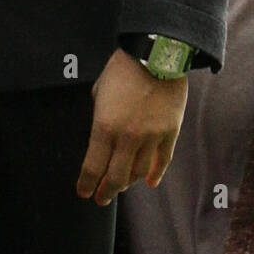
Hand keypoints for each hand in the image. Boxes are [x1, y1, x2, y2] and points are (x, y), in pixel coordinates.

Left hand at [76, 48, 187, 205]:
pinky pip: (162, 160)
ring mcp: (151, 137)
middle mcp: (127, 137)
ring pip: (139, 173)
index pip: (92, 166)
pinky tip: (149, 182)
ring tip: (122, 188)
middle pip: (116, 177)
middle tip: (101, 199)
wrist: (156, 54)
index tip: (84, 193)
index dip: (87, 183)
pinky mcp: (170, 132)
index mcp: (104, 126)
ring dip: (129, 184)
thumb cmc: (123, 68)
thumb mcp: (100, 90)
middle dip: (106, 192)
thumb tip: (102, 132)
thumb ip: (99, 114)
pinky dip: (155, 174)